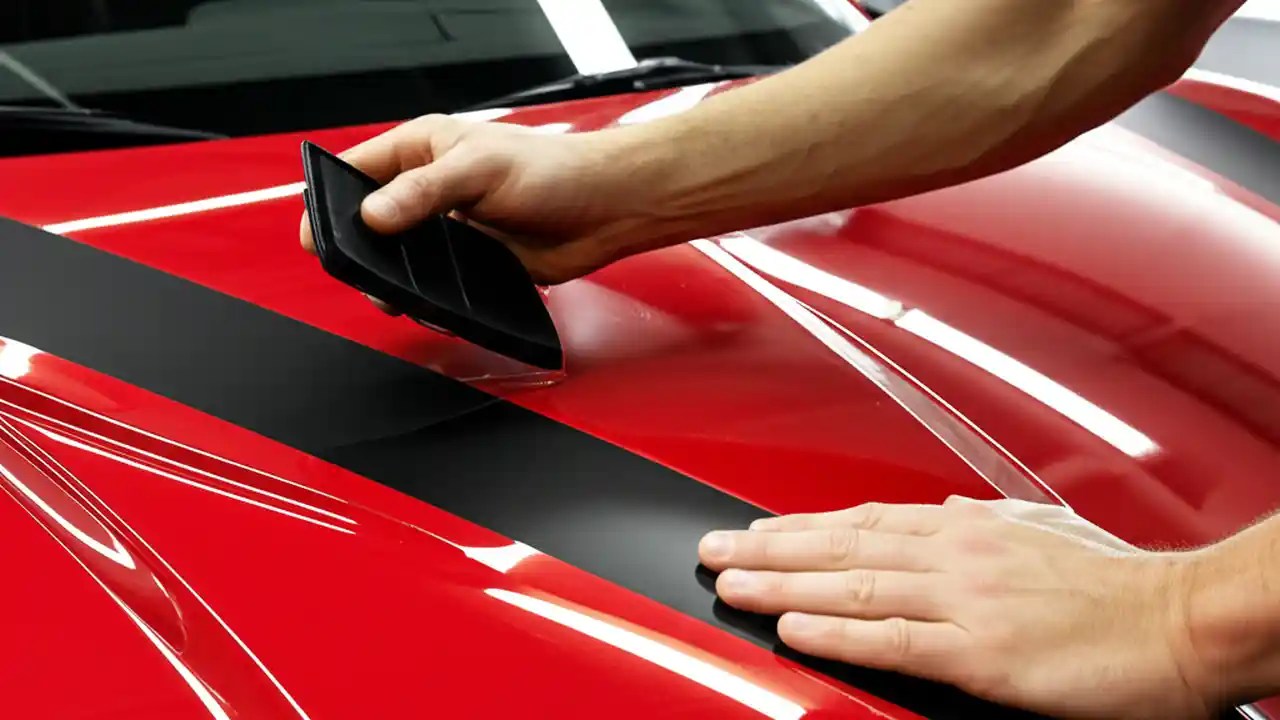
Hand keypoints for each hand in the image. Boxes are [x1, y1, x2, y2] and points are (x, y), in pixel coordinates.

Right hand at [299, 114, 668, 288]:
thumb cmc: (555, 170)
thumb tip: (374, 215)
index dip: (329, 202)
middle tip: (361, 271)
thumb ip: (423, 192)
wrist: (605, 210)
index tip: (316, 235)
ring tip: (394, 293)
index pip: (356, 172)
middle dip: (360, 249)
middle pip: (371, 223)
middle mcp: (430, 188)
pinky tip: (430, 303)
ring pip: (399, 259)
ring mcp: (450, 228)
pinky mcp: (471, 263)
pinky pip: (434, 284)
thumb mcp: (479, 170)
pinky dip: (426, 296)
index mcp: (422, 149)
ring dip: (393, 279)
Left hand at [699, 497, 1218, 718]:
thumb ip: (984, 518)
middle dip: (767, 549)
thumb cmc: (1117, 582)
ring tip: (731, 584)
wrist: (1180, 621)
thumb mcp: (1042, 527)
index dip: (799, 526)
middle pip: (840, 548)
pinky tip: (793, 630)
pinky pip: (893, 641)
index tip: (754, 528)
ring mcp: (963, 602)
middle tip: (712, 549)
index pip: (860, 520)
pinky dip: (836, 634)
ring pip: (851, 589)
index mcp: (966, 527)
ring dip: (782, 586)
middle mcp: (954, 554)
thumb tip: (947, 508)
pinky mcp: (981, 654)